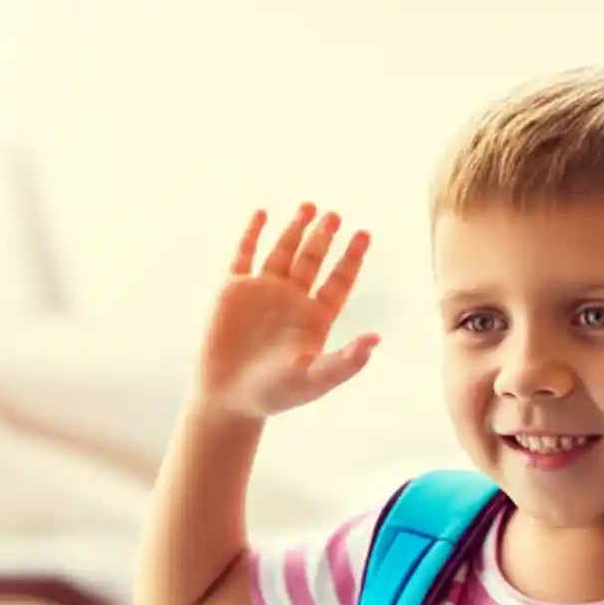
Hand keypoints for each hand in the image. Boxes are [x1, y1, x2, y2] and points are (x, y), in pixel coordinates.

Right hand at [194, 202, 378, 418]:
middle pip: (312, 259)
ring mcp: (262, 292)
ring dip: (295, 228)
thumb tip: (376, 340)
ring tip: (309, 206)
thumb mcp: (314, 380)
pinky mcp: (232, 290)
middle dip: (324, 236)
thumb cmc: (273, 395)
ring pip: (283, 251)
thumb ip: (345, 362)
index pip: (339, 280)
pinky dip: (252, 233)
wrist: (227, 398)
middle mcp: (291, 300)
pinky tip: (263, 212)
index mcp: (315, 318)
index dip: (351, 257)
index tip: (364, 234)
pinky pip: (244, 254)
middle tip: (335, 214)